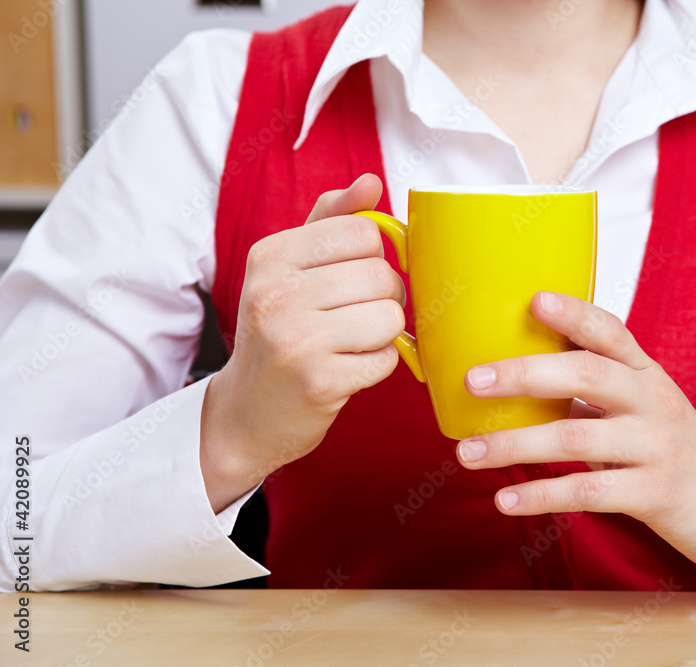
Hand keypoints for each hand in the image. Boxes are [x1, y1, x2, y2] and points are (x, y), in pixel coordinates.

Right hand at [200, 174, 404, 511]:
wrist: (246, 413)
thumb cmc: (278, 333)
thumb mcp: (289, 269)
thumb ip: (331, 221)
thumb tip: (371, 183)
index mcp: (270, 256)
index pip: (363, 232)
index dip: (371, 258)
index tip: (351, 280)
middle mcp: (276, 294)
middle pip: (382, 275)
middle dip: (382, 299)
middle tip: (353, 319)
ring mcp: (295, 340)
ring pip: (390, 317)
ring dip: (382, 335)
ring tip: (349, 344)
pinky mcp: (319, 382)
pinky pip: (387, 359)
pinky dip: (376, 366)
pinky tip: (346, 369)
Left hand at [456, 291, 695, 569]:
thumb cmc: (668, 447)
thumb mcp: (642, 406)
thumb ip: (593, 389)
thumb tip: (512, 374)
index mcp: (645, 373)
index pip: (610, 331)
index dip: (573, 313)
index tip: (533, 299)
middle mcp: (653, 400)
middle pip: (587, 374)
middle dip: (526, 374)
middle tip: (474, 380)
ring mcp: (656, 446)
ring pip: (577, 437)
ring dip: (515, 444)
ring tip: (468, 452)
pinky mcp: (654, 493)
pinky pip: (588, 491)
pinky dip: (542, 496)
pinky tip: (505, 500)